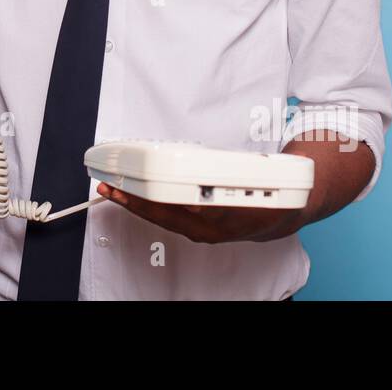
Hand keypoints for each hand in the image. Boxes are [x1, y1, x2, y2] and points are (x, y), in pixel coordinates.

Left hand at [96, 183, 307, 243]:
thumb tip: (231, 159)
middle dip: (137, 201)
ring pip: (163, 219)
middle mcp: (212, 227)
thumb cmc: (269, 192)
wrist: (280, 219)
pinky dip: (145, 210)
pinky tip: (129, 199)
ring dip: (135, 205)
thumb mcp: (267, 177)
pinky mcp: (196, 231)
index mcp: (229, 213)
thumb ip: (250, 170)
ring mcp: (202, 232)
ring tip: (111, 191)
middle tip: (113, 188)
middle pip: (167, 215)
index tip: (138, 186)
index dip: (163, 198)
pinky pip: (165, 221)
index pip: (191, 208)